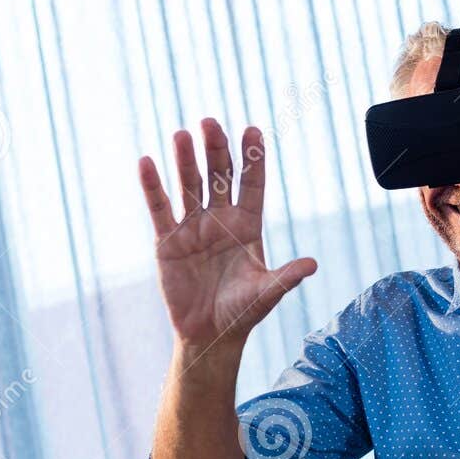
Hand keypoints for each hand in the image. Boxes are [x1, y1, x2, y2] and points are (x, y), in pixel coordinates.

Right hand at [138, 118, 316, 350]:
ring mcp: (193, 227)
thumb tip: (312, 264)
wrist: (209, 335)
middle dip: (216, 149)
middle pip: (219, 176)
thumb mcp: (266, 294)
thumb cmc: (242, 313)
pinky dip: (153, 186)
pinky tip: (147, 162)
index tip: (254, 131)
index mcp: (247, 225)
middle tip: (210, 123)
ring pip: (190, 185)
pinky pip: (160, 208)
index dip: (252, 158)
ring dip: (186, 160)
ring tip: (182, 134)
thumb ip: (286, 277)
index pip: (251, 183)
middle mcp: (220, 219)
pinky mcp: (168, 241)